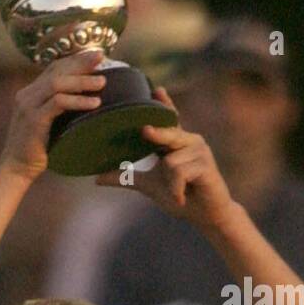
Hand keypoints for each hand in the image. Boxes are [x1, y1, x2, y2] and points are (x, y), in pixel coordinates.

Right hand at [0, 50, 107, 179]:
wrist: (16, 168)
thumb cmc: (36, 149)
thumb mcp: (47, 123)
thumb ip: (58, 108)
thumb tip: (87, 99)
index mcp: (29, 93)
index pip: (53, 68)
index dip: (75, 60)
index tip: (96, 56)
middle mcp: (26, 95)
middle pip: (57, 70)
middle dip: (81, 63)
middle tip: (102, 58)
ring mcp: (28, 106)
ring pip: (57, 83)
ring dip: (82, 81)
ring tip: (102, 84)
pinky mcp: (33, 120)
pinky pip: (58, 103)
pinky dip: (78, 101)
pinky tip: (93, 104)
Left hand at [95, 88, 236, 228]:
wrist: (206, 214)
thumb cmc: (180, 195)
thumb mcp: (148, 185)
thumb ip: (126, 177)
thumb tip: (97, 178)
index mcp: (176, 142)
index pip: (169, 119)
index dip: (164, 104)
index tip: (156, 89)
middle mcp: (190, 141)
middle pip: (167, 133)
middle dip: (156, 134)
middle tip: (144, 130)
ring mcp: (200, 151)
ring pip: (170, 163)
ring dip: (169, 184)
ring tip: (178, 192)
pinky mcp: (206, 165)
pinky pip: (180, 173)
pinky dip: (176, 189)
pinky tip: (182, 196)